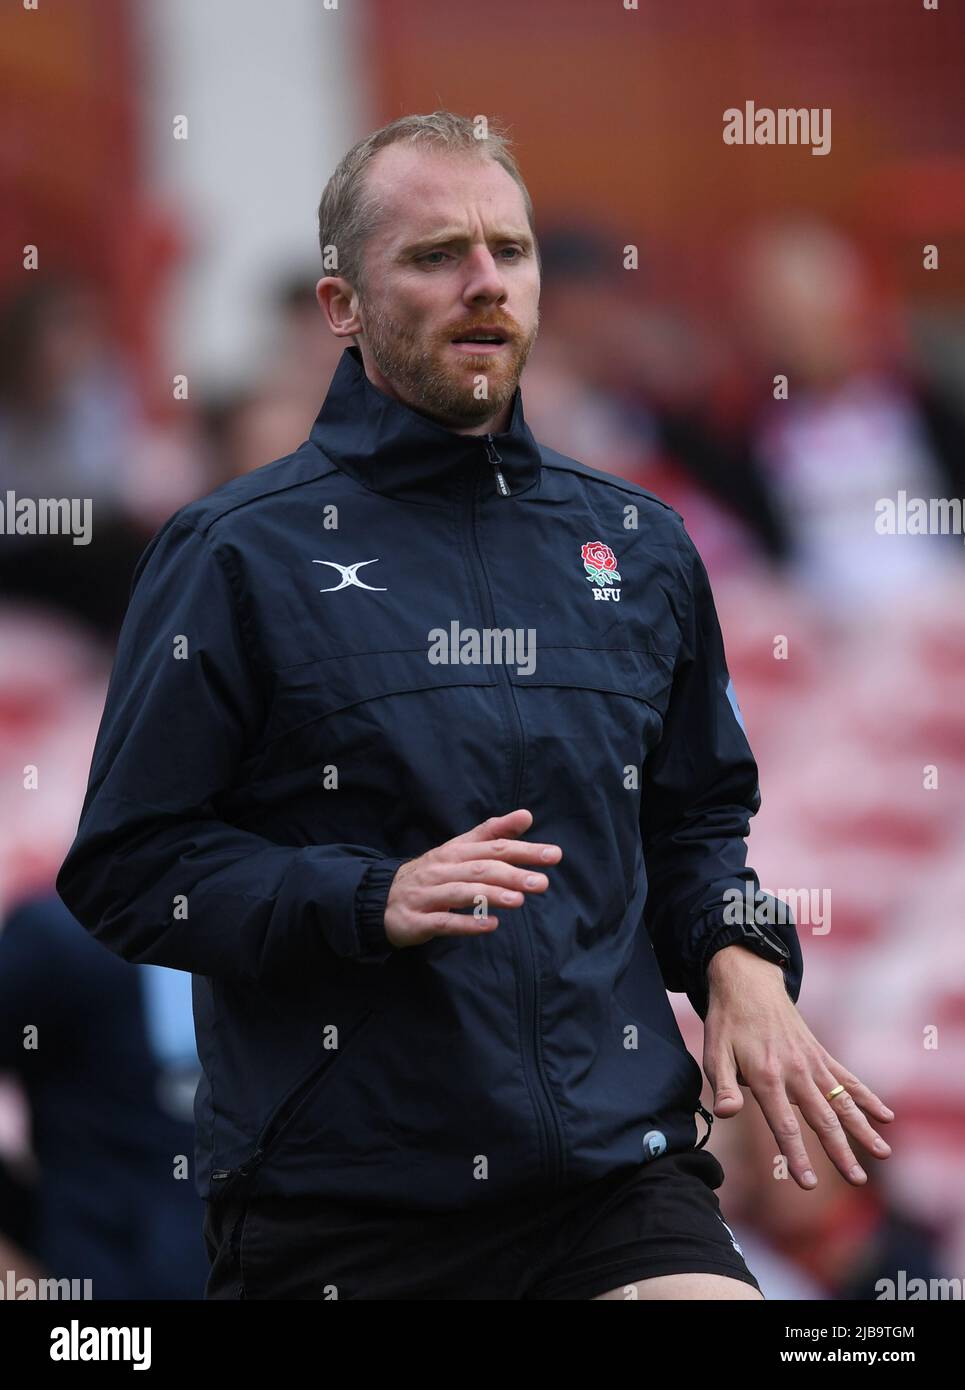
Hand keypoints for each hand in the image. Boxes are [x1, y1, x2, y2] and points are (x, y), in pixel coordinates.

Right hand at [382, 808, 561, 948]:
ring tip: (518, 900)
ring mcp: (427, 895)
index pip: (493, 846)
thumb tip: (527, 815)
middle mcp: (441, 869)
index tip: (554, 854)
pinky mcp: (417, 920)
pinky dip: (467, 923)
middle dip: (512, 873)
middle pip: (480, 868)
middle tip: (542, 882)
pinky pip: (443, 921)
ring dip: (490, 895)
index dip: (523, 849)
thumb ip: (492, 833)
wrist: (381, 899)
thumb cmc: (432, 875)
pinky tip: (490, 925)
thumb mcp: (459, 850)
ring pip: (461, 892)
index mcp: (454, 851)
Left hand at [702, 945, 895, 1189]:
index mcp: (766, 1076)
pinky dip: (866, 1097)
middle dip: (840, 1152)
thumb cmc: (727, 1021)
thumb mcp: (714, 1050)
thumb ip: (721, 1084)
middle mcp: (795, 1071)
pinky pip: (847, 1079)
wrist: (749, 982)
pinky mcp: (820, 1054)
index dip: (796, 1155)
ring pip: (842, 1101)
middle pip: (822, 1118)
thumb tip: (725, 1113)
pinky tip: (886, 1116)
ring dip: (863, 1129)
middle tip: (856, 1180)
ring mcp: (812, 1062)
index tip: (806, 1183)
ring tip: (884, 1154)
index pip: (784, 1124)